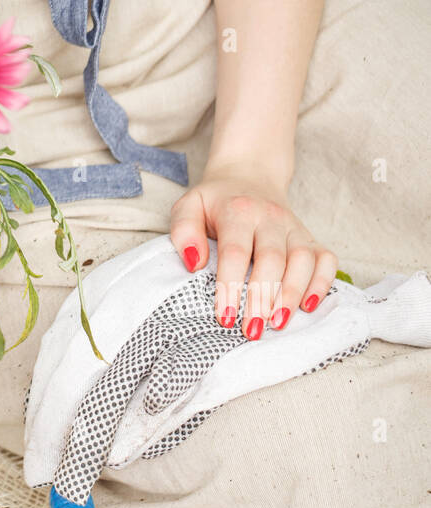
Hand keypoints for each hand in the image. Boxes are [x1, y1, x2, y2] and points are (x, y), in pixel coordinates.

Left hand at [169, 163, 335, 339]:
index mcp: (239, 211)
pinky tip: (309, 306)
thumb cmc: (215, 202)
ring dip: (293, 294)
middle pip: (273, 259)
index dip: (231, 286)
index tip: (225, 317)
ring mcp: (294, 227)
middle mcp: (271, 218)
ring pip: (304, 259)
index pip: (236, 252)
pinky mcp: (309, 237)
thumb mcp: (188, 207)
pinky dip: (322, 282)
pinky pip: (326, 258)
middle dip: (263, 297)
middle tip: (252, 329)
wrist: (249, 176)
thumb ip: (183, 231)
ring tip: (278, 324)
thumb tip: (194, 264)